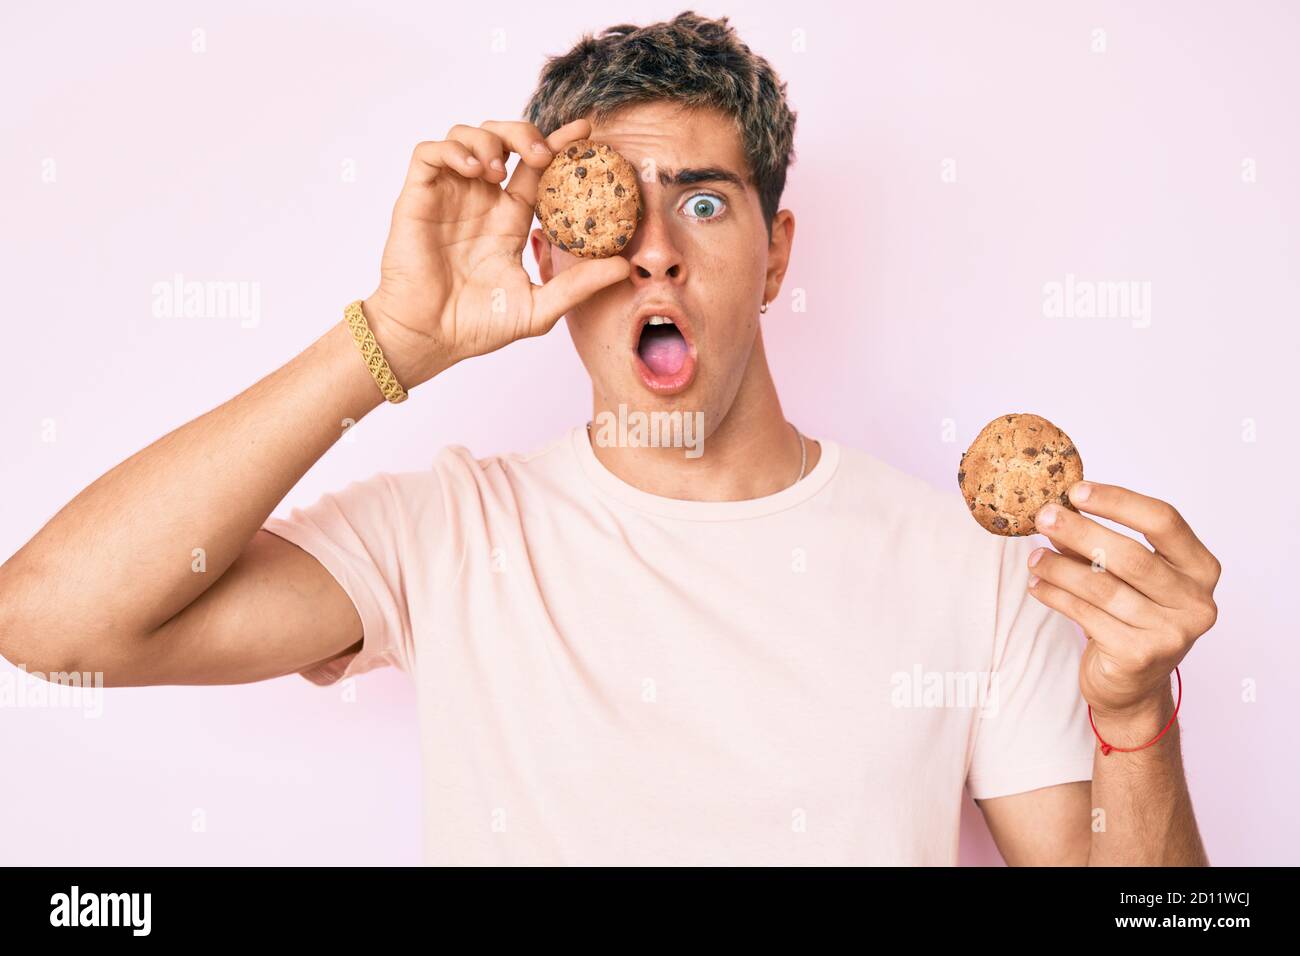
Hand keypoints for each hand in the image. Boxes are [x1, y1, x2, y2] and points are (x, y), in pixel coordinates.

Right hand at [362, 118, 631, 386]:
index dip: (559, 144)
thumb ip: (578, 286)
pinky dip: (453, 150)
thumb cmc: (476, 327)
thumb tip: (625, 268)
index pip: (536, 169)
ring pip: (466, 135)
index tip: (585, 131)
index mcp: (508, 219)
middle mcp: (480, 200)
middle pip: (503, 139)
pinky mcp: (418, 196)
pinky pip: (431, 152)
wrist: (429, 337)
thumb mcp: (539, 307)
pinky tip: (473, 171)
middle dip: (524, 133)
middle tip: (540, 154)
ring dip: (488, 139)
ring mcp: (449, 195)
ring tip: (497, 169)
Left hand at [1025, 481, 1220, 720]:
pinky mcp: (1140, 655)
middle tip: (1044, 516)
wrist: (1131, 686)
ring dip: (1060, 567)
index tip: (1077, 490)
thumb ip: (1102, 545)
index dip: (1118, 502)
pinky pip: (1086, 615)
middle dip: (1080, 532)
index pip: (1163, 521)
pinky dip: (1056, 596)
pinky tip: (1037, 586)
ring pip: (1103, 587)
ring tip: (1033, 557)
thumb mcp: (1126, 577)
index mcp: (1201, 569)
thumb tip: (1059, 509)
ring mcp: (1172, 632)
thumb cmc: (1129, 619)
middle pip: (1131, 556)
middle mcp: (1196, 601)